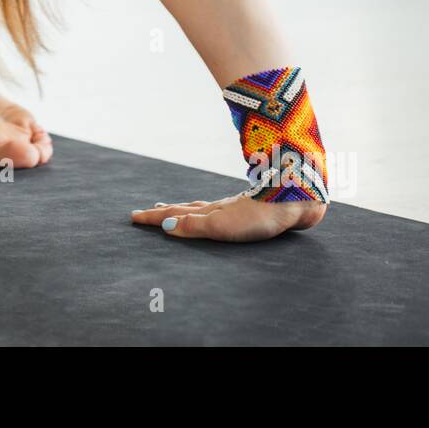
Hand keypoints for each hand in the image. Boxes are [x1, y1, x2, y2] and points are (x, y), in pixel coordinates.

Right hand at [131, 191, 325, 241]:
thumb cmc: (259, 218)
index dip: (154, 217)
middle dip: (164, 212)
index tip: (134, 216)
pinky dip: (206, 211)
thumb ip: (194, 225)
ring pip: (202, 208)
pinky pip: (219, 210)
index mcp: (210, 212)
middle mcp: (219, 207)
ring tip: (173, 209)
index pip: (175, 214)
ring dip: (184, 209)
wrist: (294, 202)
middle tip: (148, 211)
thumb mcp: (222, 225)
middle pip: (186, 208)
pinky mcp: (252, 209)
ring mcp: (235, 207)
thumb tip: (164, 225)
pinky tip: (217, 211)